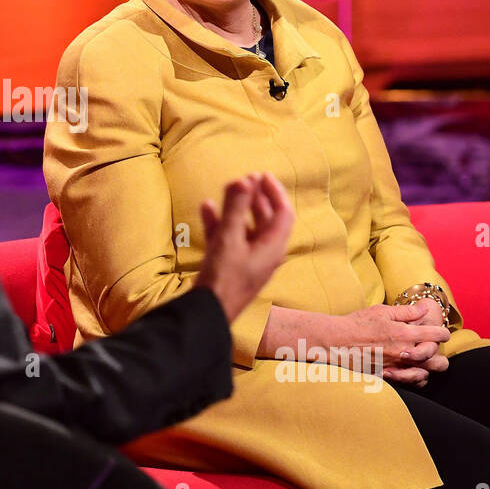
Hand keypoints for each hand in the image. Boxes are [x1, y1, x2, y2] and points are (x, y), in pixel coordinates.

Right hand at [195, 172, 294, 324]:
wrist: (207, 313)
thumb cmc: (223, 277)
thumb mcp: (229, 239)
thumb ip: (236, 208)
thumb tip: (244, 179)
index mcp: (272, 247)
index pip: (283, 213)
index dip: (275, 191)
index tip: (262, 175)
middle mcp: (264, 254)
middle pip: (266, 219)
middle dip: (256, 197)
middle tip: (247, 179)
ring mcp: (247, 261)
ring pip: (246, 228)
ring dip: (237, 208)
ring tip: (228, 189)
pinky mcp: (231, 267)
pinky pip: (229, 239)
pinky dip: (220, 222)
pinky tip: (206, 208)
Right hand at [342, 303, 449, 385]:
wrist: (336, 342)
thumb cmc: (357, 324)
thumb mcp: (381, 311)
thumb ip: (406, 311)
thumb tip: (425, 308)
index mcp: (403, 333)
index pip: (435, 335)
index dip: (443, 333)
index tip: (442, 332)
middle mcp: (403, 352)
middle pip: (436, 360)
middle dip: (440, 354)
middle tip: (435, 348)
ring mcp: (396, 366)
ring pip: (425, 373)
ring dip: (428, 367)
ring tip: (425, 360)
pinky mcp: (388, 375)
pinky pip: (410, 382)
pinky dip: (415, 378)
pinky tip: (412, 370)